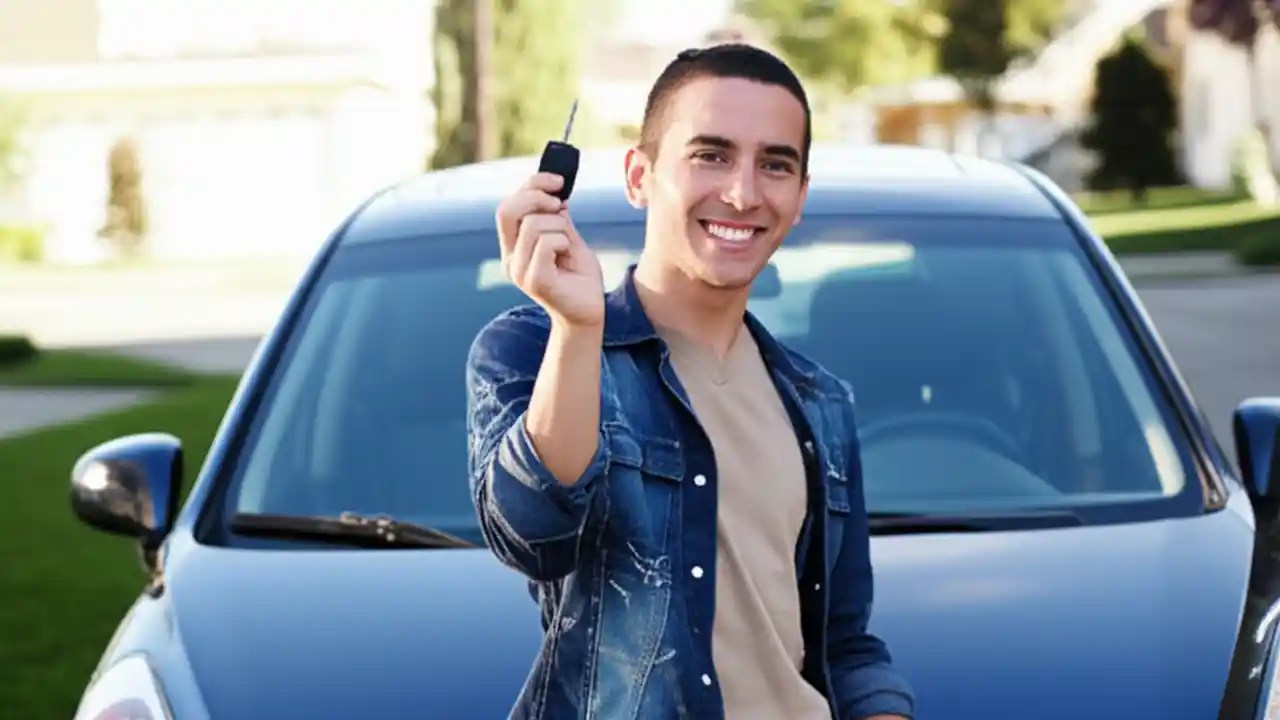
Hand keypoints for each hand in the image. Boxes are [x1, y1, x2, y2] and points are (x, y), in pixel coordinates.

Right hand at [495, 172, 603, 327]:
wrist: (589, 313)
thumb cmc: (579, 277)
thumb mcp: (568, 239)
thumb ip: (556, 218)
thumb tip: (554, 193)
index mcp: (513, 248)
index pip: (507, 206)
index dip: (531, 185)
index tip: (559, 182)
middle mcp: (510, 259)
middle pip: (507, 210)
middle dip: (537, 196)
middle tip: (562, 205)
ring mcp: (519, 271)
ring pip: (534, 224)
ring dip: (560, 226)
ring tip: (569, 244)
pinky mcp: (535, 280)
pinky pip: (547, 243)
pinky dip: (564, 241)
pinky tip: (569, 254)